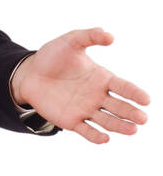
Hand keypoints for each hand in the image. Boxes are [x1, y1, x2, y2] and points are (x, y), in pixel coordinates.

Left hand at [11, 28, 149, 143]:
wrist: (29, 73)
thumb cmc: (52, 56)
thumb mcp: (71, 41)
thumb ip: (90, 36)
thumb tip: (110, 36)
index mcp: (102, 78)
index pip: (123, 87)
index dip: (135, 93)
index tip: (146, 100)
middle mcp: (97, 96)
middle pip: (119, 106)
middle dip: (131, 112)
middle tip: (143, 119)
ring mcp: (85, 110)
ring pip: (106, 120)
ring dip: (119, 126)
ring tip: (132, 131)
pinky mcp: (71, 121)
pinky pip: (86, 130)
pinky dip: (95, 136)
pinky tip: (105, 139)